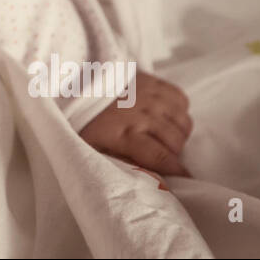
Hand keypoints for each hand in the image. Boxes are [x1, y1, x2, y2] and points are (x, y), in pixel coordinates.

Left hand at [78, 70, 193, 177]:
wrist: (75, 83)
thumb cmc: (84, 122)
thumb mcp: (93, 148)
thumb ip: (119, 164)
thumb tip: (147, 177)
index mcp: (125, 134)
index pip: (162, 157)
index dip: (177, 171)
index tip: (185, 178)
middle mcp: (142, 114)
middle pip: (176, 141)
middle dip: (174, 154)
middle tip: (164, 155)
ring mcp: (149, 96)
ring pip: (183, 122)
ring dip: (178, 133)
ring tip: (165, 136)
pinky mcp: (152, 81)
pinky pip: (181, 99)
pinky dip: (179, 111)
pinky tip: (166, 116)